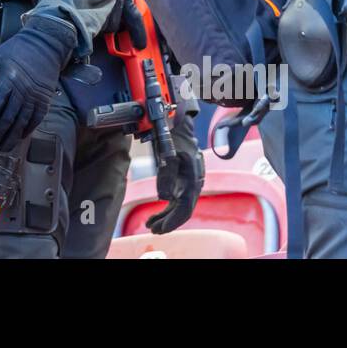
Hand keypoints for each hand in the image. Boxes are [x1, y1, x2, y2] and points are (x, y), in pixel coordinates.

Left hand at [0, 16, 75, 150]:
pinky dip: (25, 132)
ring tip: (0, 147)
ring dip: (10, 138)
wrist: (47, 45)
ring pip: (21, 124)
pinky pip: (34, 122)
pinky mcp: (44, 102)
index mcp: (9, 78)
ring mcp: (35, 98)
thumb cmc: (17, 50)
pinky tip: (16, 138)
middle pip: (8, 119)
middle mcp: (23, 90)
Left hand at [146, 105, 204, 234]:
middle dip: (168, 222)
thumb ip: (167, 174)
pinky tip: (159, 208)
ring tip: (152, 223)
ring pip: (180, 205)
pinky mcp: (185, 176)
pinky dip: (168, 205)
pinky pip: (179, 196)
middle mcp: (194, 182)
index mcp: (192, 179)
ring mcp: (190, 179)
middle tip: (153, 229)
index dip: (172, 221)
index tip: (159, 229)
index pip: (184, 208)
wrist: (180, 118)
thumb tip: (165, 198)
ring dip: (167, 215)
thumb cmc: (173, 133)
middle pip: (183, 210)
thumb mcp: (167, 152)